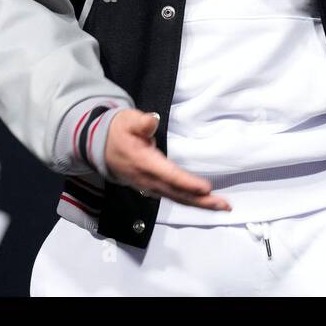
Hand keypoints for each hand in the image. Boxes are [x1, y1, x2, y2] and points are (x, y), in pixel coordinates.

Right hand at [104, 110, 231, 211]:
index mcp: (144, 163)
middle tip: (224, 204)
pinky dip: (190, 201)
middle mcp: (148, 180)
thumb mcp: (127, 121)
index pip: (169, 176)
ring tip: (221, 206)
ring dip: (199, 204)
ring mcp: (149, 187)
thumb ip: (141, 122)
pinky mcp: (152, 189)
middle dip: (201, 201)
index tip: (206, 188)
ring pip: (177, 198)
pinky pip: (174, 197)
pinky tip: (205, 202)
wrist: (100, 147)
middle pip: (177, 194)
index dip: (187, 183)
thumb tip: (152, 120)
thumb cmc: (118, 131)